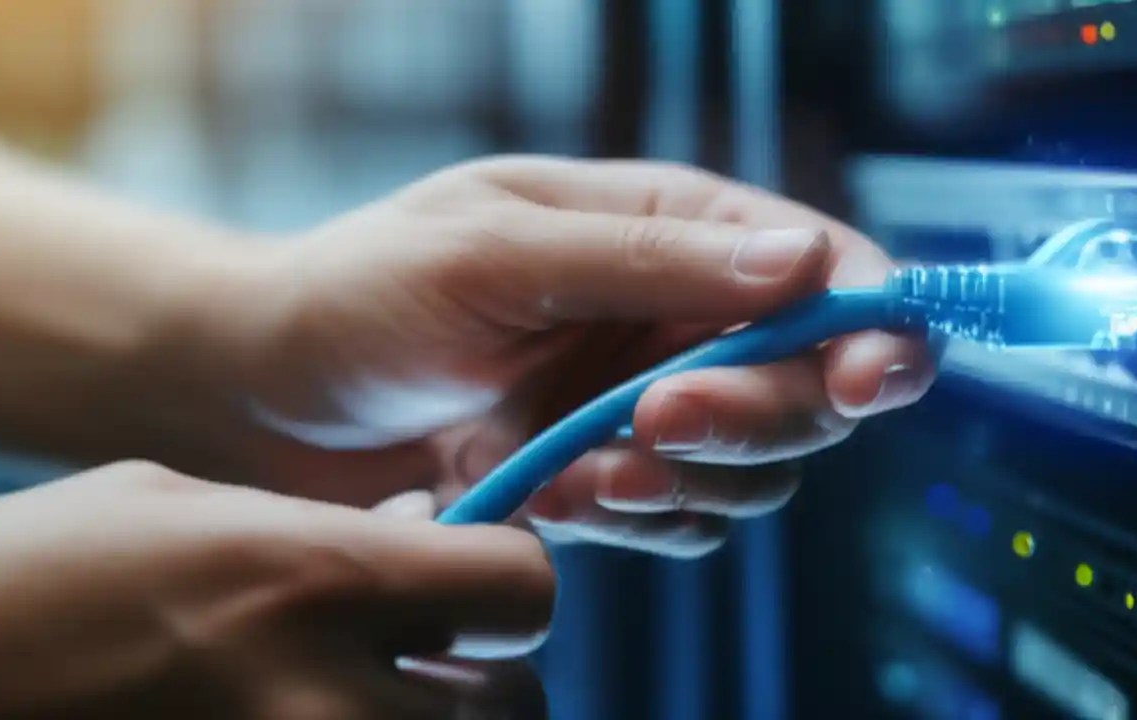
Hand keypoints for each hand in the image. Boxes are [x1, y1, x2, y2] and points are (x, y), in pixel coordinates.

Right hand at [0, 462, 552, 719]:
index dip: (505, 579)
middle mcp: (327, 697)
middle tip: (413, 660)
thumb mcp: (185, 506)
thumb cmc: (42, 575)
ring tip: (354, 698)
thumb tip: (430, 534)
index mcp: (317, 579)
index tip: (469, 575)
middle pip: (517, 703)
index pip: (524, 589)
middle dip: (480, 675)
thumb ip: (331, 527)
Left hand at [196, 157, 935, 556]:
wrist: (266, 398)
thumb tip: (806, 265)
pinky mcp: (607, 482)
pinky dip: (630, 521)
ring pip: (752, 470)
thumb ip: (649, 260)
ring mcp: (644, 407)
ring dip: (684, 480)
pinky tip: (548, 497)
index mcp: (668, 230)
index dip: (870, 322)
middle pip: (807, 385)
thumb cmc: (365, 291)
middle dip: (755, 413)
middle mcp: (675, 319)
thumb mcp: (496, 251)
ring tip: (579, 468)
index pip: (825, 269)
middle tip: (660, 416)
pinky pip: (678, 524)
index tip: (865, 376)